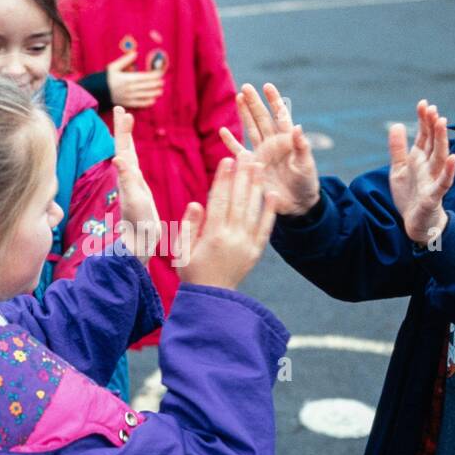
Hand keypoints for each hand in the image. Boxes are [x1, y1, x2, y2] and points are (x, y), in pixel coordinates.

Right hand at [106, 49, 164, 109]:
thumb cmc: (106, 77)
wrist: (97, 91)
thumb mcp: (114, 66)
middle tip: (162, 82)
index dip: (154, 75)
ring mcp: (129, 97)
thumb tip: (135, 53)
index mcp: (128, 78)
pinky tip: (153, 100)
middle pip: (147, 86)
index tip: (160, 73)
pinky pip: (140, 104)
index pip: (145, 77)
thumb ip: (125, 60)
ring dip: (154, 93)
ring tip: (160, 91)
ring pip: (145, 95)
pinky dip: (147, 103)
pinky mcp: (127, 104)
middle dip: (156, 84)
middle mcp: (130, 88)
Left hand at [111, 106, 160, 264]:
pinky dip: (133, 156)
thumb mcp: (134, 200)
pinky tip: (131, 156)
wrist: (140, 244)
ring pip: (129, 156)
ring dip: (127, 139)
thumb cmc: (138, 225)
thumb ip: (127, 179)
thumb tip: (118, 158)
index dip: (123, 130)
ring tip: (126, 124)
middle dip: (123, 128)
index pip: (124, 147)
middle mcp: (128, 178)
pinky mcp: (139, 192)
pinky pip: (134, 168)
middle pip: (125, 147)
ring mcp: (133, 185)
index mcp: (127, 177)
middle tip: (121, 109)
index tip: (123, 111)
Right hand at [175, 158, 276, 290]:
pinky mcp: (255, 252)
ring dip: (256, 186)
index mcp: (212, 236)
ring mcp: (246, 244)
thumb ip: (188, 226)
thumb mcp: (182, 251)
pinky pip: (265, 228)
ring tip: (259, 166)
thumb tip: (196, 203)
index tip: (227, 160)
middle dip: (243, 175)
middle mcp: (232, 238)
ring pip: (253, 210)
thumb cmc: (191, 273)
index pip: (219, 200)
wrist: (211, 300)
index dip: (223, 179)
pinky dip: (270, 211)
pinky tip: (272, 194)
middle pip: (239, 200)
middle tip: (247, 154)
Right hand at [218, 82, 320, 215]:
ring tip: (237, 98)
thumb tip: (297, 127)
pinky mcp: (252, 166)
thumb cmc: (305, 182)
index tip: (267, 86)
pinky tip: (222, 131)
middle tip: (245, 87)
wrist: (296, 203)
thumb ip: (302, 147)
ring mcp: (261, 153)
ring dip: (244, 115)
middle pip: (261, 119)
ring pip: (250, 129)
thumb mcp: (306, 165)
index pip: (280, 116)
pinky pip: (238, 152)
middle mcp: (273, 143)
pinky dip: (230, 142)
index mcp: (287, 140)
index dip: (274, 101)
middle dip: (254, 103)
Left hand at [387, 99, 454, 244]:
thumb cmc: (410, 195)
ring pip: (440, 157)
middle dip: (433, 126)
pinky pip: (444, 182)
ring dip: (442, 140)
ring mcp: (433, 180)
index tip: (423, 103)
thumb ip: (397, 149)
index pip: (424, 136)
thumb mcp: (398, 169)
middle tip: (433, 108)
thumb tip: (396, 124)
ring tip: (442, 123)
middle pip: (433, 143)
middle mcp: (429, 166)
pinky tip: (453, 158)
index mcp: (420, 159)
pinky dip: (449, 171)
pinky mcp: (434, 196)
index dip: (424, 120)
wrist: (415, 223)